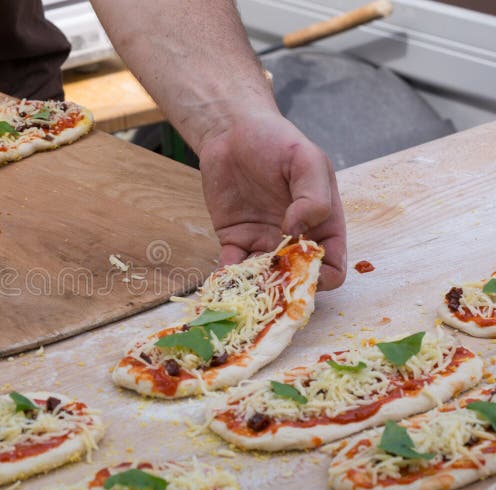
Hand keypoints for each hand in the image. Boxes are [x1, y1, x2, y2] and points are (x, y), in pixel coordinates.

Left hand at [198, 110, 346, 289]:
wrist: (232, 132)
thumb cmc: (276, 141)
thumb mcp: (306, 160)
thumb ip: (313, 196)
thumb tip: (298, 229)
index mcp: (323, 223)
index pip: (333, 264)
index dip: (324, 276)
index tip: (306, 272)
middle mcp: (295, 239)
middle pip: (298, 279)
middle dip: (287, 290)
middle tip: (270, 289)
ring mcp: (264, 242)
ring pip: (265, 279)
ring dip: (257, 288)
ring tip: (245, 290)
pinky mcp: (235, 240)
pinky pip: (234, 267)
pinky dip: (229, 278)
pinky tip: (224, 280)